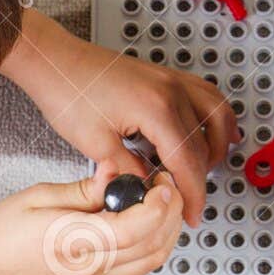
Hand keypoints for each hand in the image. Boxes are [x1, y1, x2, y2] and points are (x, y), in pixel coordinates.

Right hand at [0, 161, 184, 274]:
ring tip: (158, 206)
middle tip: (165, 188)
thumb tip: (117, 173)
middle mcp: (89, 273)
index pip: (139, 228)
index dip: (161, 203)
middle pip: (155, 248)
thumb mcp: (40, 196)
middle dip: (171, 214)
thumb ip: (85, 188)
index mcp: (74, 244)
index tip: (162, 182)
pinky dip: (150, 249)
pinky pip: (136, 274)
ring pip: (151, 264)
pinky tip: (142, 228)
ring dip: (165, 233)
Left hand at [1, 11, 237, 224]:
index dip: (192, 194)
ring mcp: (172, 80)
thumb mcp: (95, 145)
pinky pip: (208, 95)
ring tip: (207, 170)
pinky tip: (217, 130)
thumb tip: (146, 191)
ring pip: (218, 115)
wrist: (55, 61)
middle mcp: (172, 91)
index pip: (188, 162)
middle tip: (186, 200)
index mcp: (156, 109)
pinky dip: (217, 117)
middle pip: (204, 144)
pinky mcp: (167, 77)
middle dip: (200, 178)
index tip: (191, 213)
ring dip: (218, 146)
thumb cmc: (68, 92)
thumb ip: (129, 172)